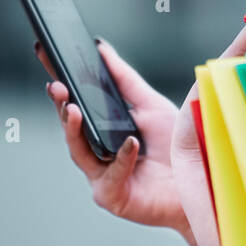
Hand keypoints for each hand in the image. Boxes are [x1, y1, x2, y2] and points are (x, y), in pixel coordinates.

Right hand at [39, 39, 187, 234]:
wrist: (200, 181)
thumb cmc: (176, 145)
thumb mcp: (150, 104)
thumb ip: (125, 79)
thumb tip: (101, 48)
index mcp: (101, 130)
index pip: (74, 104)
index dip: (59, 82)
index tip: (45, 55)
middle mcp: (95, 153)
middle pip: (71, 127)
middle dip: (61, 105)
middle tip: (56, 86)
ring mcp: (101, 177)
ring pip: (79, 152)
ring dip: (74, 129)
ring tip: (73, 108)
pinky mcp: (113, 197)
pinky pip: (111, 176)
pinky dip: (122, 158)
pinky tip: (130, 143)